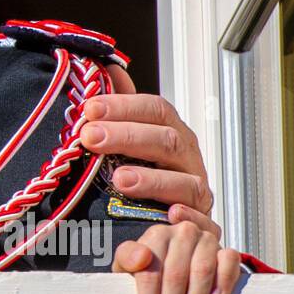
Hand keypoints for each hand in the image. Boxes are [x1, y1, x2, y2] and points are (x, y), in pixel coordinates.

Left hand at [80, 67, 219, 237]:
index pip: (155, 109)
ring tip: (120, 178)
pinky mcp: (202, 223)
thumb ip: (122, 106)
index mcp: (172, 132)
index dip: (124, 106)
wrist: (168, 216)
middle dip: (127, 137)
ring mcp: (197, 192)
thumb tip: (108, 69)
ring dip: (153, 179)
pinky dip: (189, 218)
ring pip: (185, 181)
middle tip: (91, 137)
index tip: (90, 109)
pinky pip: (203, 222)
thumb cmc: (147, 171)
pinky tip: (170, 214)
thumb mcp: (132, 135)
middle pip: (166, 140)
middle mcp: (189, 158)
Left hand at [112, 221, 243, 293]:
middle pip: (176, 275)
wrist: (175, 258)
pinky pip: (229, 263)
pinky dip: (224, 281)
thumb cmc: (150, 265)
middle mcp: (183, 233)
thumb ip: (127, 257)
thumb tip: (142, 258)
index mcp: (157, 235)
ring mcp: (207, 240)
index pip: (151, 272)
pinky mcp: (227, 251)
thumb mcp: (129, 262)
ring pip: (202, 271)